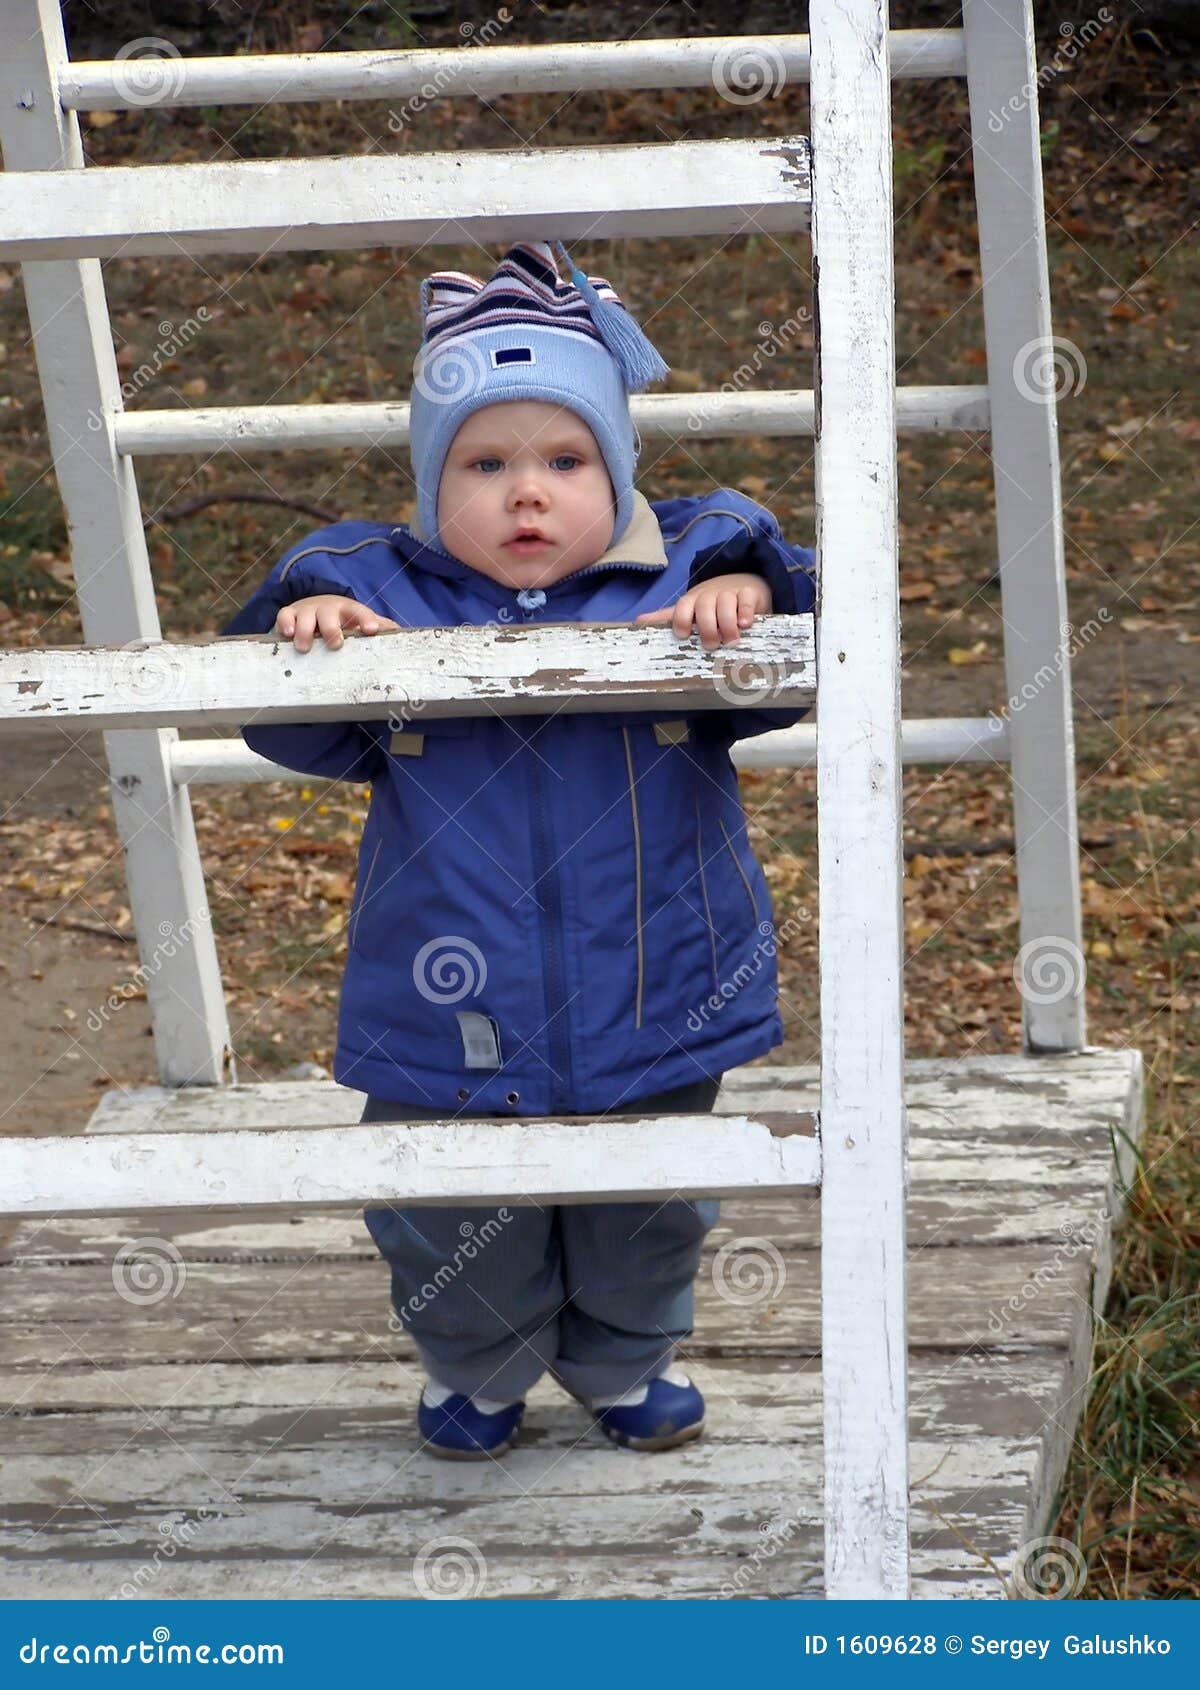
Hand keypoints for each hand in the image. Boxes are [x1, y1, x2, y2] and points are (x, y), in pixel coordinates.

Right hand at [275, 594, 399, 652]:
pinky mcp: (290, 614)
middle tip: (335, 644)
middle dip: (332, 628)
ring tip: (305, 647)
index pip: (359, 611)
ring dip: (306, 631)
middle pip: (329, 613)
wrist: (316, 605)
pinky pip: (285, 615)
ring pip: (306, 615)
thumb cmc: (343, 620)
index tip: (371, 629)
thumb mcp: (360, 621)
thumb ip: (378, 625)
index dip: (366, 619)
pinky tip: (288, 634)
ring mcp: (308, 610)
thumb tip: (399, 631)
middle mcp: (328, 608)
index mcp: (349, 610)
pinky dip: (285, 624)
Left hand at [634, 573, 771, 649]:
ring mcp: (729, 593)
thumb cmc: (711, 604)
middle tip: (711, 645)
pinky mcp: (749, 593)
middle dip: (707, 626)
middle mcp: (709, 595)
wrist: (740, 583)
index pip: (683, 607)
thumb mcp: (689, 610)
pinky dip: (745, 612)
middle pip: (705, 607)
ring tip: (730, 641)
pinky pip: (746, 600)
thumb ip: (668, 617)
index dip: (681, 619)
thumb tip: (638, 621)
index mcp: (692, 601)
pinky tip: (745, 624)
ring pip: (726, 603)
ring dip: (727, 623)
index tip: (682, 635)